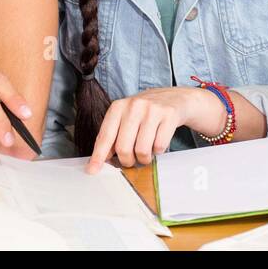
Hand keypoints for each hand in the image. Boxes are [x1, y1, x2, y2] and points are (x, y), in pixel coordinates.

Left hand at [86, 87, 225, 172]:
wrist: (175, 98)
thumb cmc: (145, 113)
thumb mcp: (126, 117)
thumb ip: (113, 135)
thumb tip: (102, 160)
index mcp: (118, 107)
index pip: (105, 136)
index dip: (98, 156)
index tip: (92, 170)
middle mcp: (134, 106)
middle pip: (124, 148)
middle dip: (127, 161)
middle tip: (132, 160)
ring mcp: (152, 109)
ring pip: (142, 150)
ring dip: (144, 158)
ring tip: (146, 151)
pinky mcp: (169, 115)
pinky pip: (160, 146)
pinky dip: (158, 151)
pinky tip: (158, 141)